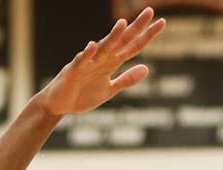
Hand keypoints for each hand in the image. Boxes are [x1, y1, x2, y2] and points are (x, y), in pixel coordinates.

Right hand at [37, 8, 164, 117]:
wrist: (60, 104)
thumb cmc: (83, 95)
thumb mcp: (110, 90)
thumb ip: (127, 79)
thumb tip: (147, 68)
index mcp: (111, 62)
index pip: (133, 46)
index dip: (147, 35)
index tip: (162, 22)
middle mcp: (102, 58)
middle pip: (122, 40)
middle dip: (135, 27)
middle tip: (149, 10)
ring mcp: (87, 63)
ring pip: (103, 47)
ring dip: (112, 36)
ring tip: (123, 23)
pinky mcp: (73, 71)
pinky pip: (80, 61)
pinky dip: (86, 54)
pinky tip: (93, 46)